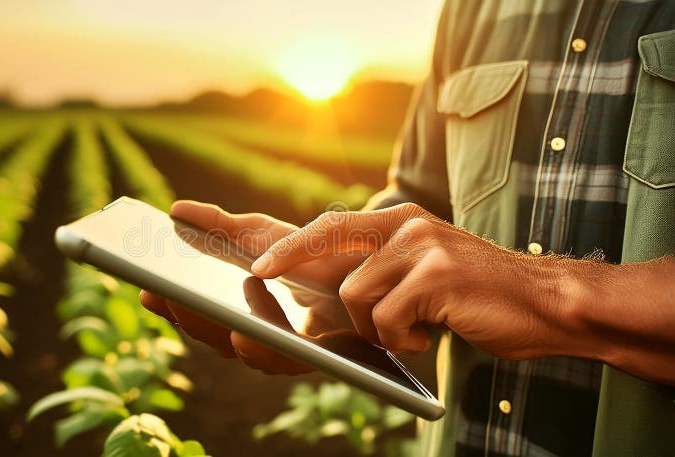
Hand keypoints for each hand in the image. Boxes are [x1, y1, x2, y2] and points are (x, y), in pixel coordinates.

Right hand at [140, 200, 366, 373]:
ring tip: (201, 309)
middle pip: (215, 337)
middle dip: (187, 319)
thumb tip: (177, 209)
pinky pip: (288, 354)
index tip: (145, 290)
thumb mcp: (265, 235)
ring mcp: (291, 349)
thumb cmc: (316, 254)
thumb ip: (221, 227)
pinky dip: (265, 335)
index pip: (201, 317)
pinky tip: (251, 308)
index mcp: (242, 312)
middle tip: (160, 297)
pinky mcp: (322, 354)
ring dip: (220, 333)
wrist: (376, 264)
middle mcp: (263, 336)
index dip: (172, 307)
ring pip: (247, 351)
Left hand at [251, 203, 581, 359]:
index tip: (260, 264)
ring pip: (357, 295)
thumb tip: (334, 289)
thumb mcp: (427, 270)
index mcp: (402, 222)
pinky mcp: (437, 274)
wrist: (545, 303)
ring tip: (412, 329)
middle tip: (263, 274)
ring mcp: (423, 246)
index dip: (293, 244)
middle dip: (287, 260)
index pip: (334, 225)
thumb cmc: (478, 297)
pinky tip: (429, 334)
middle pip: (328, 241)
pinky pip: (387, 318)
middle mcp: (408, 225)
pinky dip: (402, 339)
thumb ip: (386, 268)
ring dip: (377, 327)